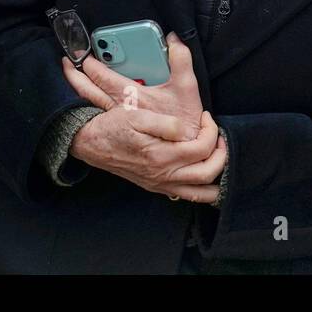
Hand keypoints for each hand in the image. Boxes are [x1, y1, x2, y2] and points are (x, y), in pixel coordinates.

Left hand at [62, 33, 202, 138]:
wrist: (183, 158)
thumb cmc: (185, 123)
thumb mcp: (187, 88)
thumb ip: (181, 60)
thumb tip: (173, 37)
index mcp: (132, 97)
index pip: (104, 78)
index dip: (90, 65)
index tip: (80, 55)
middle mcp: (120, 112)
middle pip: (90, 92)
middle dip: (76, 77)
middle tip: (66, 64)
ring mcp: (117, 126)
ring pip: (90, 107)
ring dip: (78, 94)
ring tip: (71, 81)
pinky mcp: (119, 139)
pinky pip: (95, 124)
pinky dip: (85, 115)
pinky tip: (83, 111)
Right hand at [69, 107, 226, 203]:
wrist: (90, 143)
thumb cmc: (113, 126)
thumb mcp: (137, 115)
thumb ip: (165, 124)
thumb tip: (186, 131)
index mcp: (161, 156)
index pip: (202, 148)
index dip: (211, 131)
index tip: (207, 117)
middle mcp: (163, 175)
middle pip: (208, 174)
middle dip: (221, 154)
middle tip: (217, 136)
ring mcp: (160, 184)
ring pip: (201, 193)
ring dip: (216, 176)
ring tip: (215, 154)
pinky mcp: (156, 187)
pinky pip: (187, 195)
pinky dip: (202, 187)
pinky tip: (202, 169)